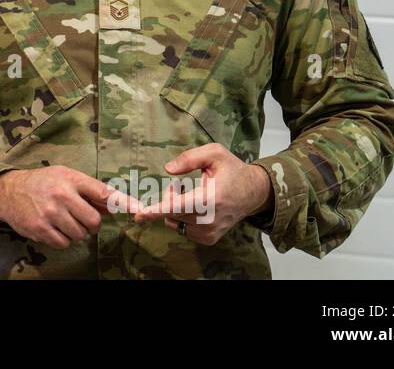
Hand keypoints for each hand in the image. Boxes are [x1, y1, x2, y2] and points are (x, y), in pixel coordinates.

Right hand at [0, 166, 140, 249]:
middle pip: (93, 221)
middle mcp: (61, 195)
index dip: (123, 202)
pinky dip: (62, 239)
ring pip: (80, 234)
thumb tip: (118, 205)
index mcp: (71, 179)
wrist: (8, 191)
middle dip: (90, 223)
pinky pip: (64, 243)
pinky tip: (53, 227)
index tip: (139, 210)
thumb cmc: (43, 182)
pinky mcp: (40, 229)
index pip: (104, 193)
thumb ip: (90, 190)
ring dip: (75, 232)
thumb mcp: (66, 176)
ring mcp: (50, 214)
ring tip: (63, 220)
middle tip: (79, 217)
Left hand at [134, 143, 273, 245]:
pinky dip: (182, 218)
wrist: (253, 193)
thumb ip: (190, 158)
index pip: (179, 206)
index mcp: (212, 198)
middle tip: (178, 185)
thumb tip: (167, 169)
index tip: (140, 215)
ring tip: (190, 195)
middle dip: (168, 197)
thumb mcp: (214, 153)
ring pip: (174, 222)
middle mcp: (211, 219)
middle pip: (172, 212)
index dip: (157, 210)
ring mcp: (210, 232)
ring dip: (174, 209)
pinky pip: (182, 229)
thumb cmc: (232, 170)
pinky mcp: (209, 239)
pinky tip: (195, 208)